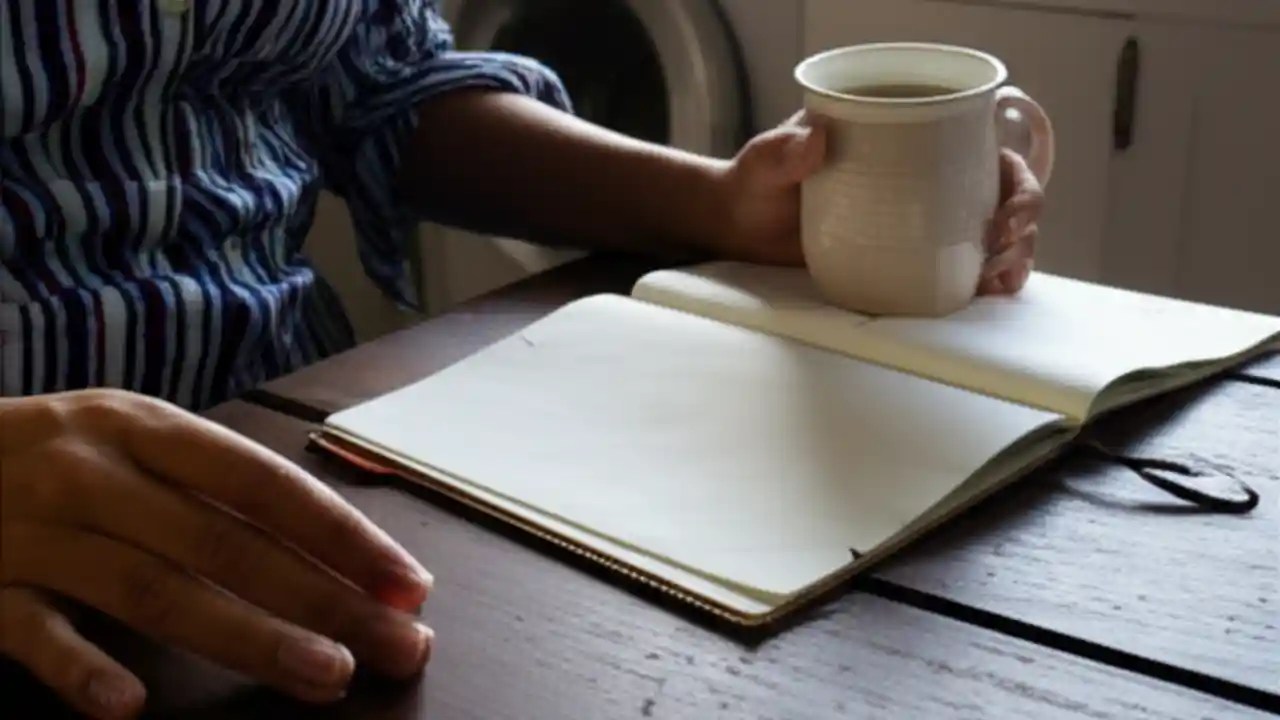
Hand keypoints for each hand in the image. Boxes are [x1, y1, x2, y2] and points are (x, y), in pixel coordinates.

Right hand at [0, 390, 433, 718]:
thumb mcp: (128, 445)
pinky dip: (79, 667)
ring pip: (151, 589)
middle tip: (395, 648)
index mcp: (147, 429)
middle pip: (225, 542)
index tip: (407, 586)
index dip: (342, 536)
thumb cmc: (50, 460)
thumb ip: (211, 489)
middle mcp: (96, 471)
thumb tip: (332, 550)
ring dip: (244, 636)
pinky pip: (31, 629)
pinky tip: (130, 708)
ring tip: (323, 676)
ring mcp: (33, 529)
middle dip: (321, 598)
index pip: (265, 484)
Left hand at [717, 114, 1045, 294]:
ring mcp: (922, 222)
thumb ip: (783, 152)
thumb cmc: (755, 181)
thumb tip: (814, 138)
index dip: (1015, 181)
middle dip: (1022, 227)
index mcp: (912, 139)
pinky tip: (985, 298)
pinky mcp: (906, 260)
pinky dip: (981, 285)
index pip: (986, 150)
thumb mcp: (766, 161)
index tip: (1005, 212)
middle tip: (1000, 254)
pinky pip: (958, 270)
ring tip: (997, 284)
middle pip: (1004, 196)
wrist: (738, 224)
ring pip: (993, 237)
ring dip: (1013, 260)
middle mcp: (928, 178)